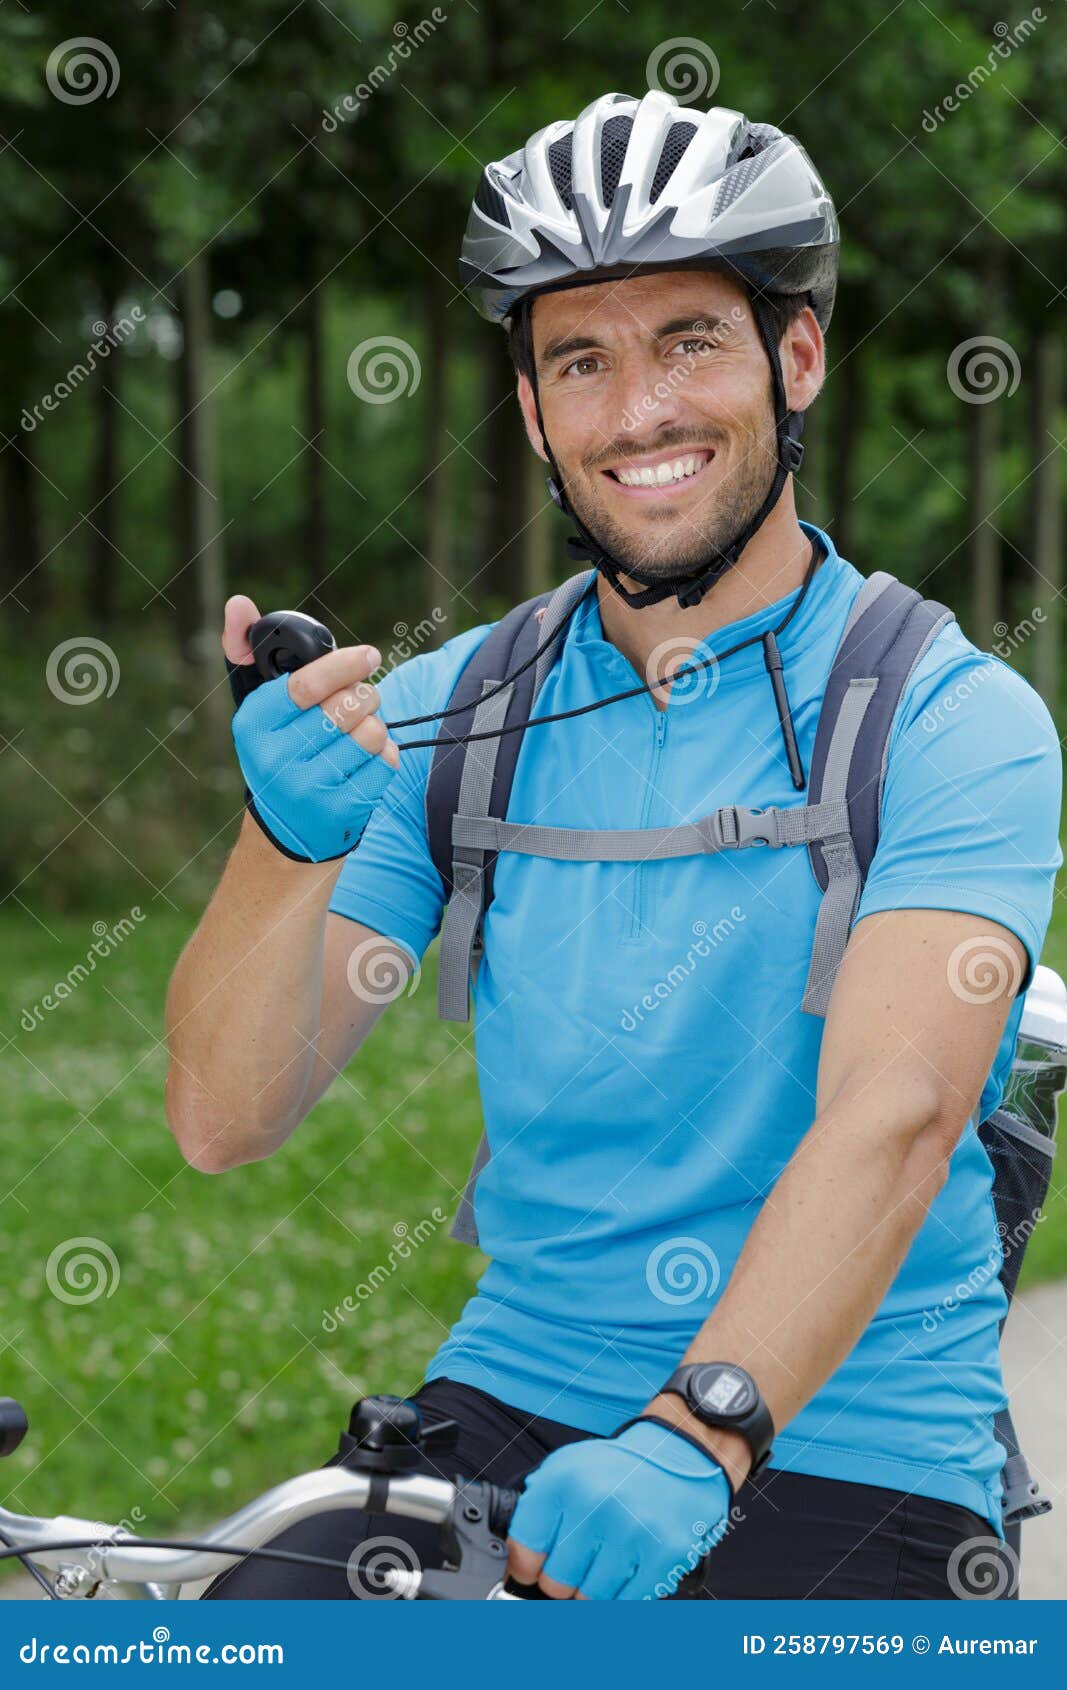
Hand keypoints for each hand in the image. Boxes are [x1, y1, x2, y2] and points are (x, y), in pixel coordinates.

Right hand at [223, 595, 399, 863]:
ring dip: (374, 726)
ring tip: (356, 733)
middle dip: (363, 695)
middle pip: (347, 706)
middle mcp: (275, 760)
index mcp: (252, 725)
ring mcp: (309, 790)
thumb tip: (238, 603)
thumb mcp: (257, 705)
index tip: (369, 654)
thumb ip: (247, 651)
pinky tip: (364, 761)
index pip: (305, 685)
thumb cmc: (277, 749)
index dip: (342, 664)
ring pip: (371, 734)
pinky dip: (385, 755)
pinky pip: (386, 763)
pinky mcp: (341, 812)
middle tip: (359, 700)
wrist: (287, 828)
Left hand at [506, 1419, 731, 1600]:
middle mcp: (597, 1503)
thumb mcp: (567, 1469)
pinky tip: (628, 1567)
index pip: (524, 1551)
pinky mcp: (665, 1555)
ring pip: (590, 1599)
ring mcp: (633, 1531)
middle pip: (556, 1583)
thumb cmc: (618, 1470)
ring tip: (606, 1560)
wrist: (680, 1452)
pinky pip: (627, 1603)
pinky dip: (624, 1595)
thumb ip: (535, 1513)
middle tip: (579, 1559)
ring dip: (593, 1589)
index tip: (534, 1567)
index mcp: (565, 1480)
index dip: (527, 1567)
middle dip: (563, 1579)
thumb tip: (515, 1567)